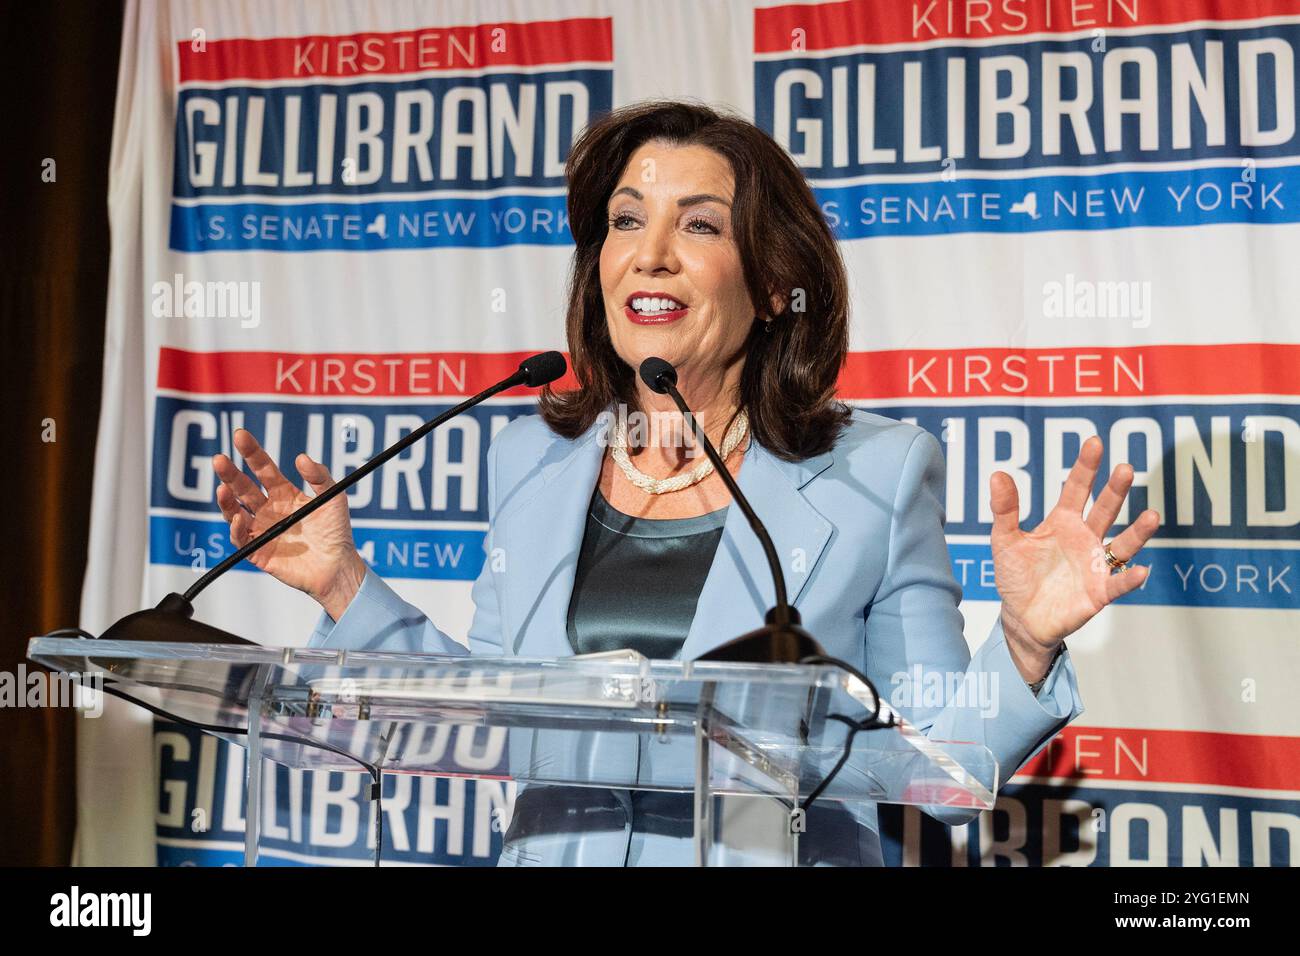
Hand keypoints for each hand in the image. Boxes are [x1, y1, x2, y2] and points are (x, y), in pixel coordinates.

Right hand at [212, 428, 365, 620]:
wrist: (338, 566)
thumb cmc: (337, 532)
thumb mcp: (334, 498)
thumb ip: (319, 477)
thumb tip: (301, 458)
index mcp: (284, 493)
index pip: (262, 468)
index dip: (251, 452)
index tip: (240, 436)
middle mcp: (269, 510)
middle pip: (243, 488)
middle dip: (230, 473)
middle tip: (219, 459)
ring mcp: (262, 530)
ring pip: (235, 511)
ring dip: (226, 500)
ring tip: (222, 488)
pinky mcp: (258, 551)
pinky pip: (241, 538)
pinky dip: (236, 528)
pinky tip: (238, 518)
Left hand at [990, 436, 1158, 680]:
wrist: (1021, 618)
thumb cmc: (1016, 577)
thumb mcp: (1005, 540)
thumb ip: (1004, 509)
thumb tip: (998, 473)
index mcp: (1063, 522)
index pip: (1076, 489)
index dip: (1085, 467)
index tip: (1094, 442)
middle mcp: (1085, 539)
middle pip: (1104, 510)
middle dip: (1115, 490)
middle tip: (1126, 469)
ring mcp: (1096, 565)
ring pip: (1123, 544)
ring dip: (1138, 532)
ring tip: (1152, 516)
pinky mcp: (1099, 593)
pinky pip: (1118, 584)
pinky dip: (1129, 579)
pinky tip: (1140, 571)